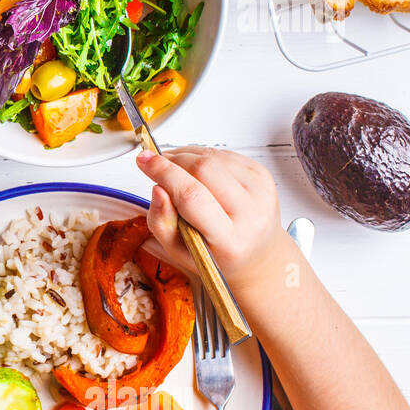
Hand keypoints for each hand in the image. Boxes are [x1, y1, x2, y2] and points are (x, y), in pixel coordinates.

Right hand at [135, 147, 288, 289]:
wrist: (256, 255)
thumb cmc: (216, 255)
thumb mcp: (179, 250)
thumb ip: (161, 222)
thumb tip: (157, 188)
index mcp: (229, 240)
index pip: (192, 196)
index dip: (164, 173)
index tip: (144, 160)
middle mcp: (252, 215)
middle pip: (204, 169)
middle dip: (174, 162)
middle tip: (158, 168)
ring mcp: (262, 192)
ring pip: (214, 157)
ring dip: (187, 157)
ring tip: (179, 174)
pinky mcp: (264, 176)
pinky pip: (225, 154)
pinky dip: (204, 157)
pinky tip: (199, 173)